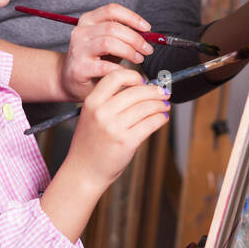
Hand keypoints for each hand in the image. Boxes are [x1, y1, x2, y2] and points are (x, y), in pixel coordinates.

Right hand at [58, 3, 154, 101]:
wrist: (69, 80)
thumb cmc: (93, 60)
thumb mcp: (107, 42)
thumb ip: (123, 35)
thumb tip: (147, 34)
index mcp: (88, 20)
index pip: (112, 10)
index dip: (132, 17)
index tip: (147, 28)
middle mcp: (81, 32)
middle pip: (113, 27)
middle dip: (135, 38)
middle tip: (146, 49)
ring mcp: (78, 50)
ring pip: (108, 43)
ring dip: (129, 51)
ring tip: (138, 59)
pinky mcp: (79, 68)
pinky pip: (104, 66)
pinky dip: (119, 69)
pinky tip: (126, 72)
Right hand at [62, 69, 168, 190]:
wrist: (83, 171)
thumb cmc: (90, 144)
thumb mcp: (91, 117)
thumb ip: (109, 102)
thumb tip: (140, 89)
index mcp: (92, 102)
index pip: (116, 77)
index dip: (134, 76)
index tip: (143, 81)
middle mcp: (101, 112)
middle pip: (136, 91)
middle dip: (154, 91)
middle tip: (163, 93)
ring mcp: (114, 127)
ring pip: (146, 107)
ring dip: (160, 105)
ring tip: (164, 106)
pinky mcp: (126, 142)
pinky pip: (150, 123)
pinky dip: (160, 119)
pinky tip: (162, 118)